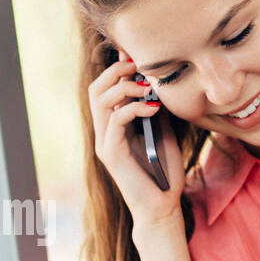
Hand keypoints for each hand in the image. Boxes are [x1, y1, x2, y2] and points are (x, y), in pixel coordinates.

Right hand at [87, 46, 185, 228]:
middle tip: (140, 66)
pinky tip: (154, 108)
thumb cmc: (163, 171)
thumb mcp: (163, 130)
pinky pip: (116, 120)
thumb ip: (155, 108)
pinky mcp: (111, 153)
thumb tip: (159, 81)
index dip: (117, 67)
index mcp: (113, 126)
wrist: (161, 206)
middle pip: (96, 89)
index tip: (137, 54)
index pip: (105, 88)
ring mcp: (105, 142)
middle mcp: (104, 132)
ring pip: (100, 100)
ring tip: (148, 87)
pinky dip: (134, 108)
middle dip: (116, 71)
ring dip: (125, 87)